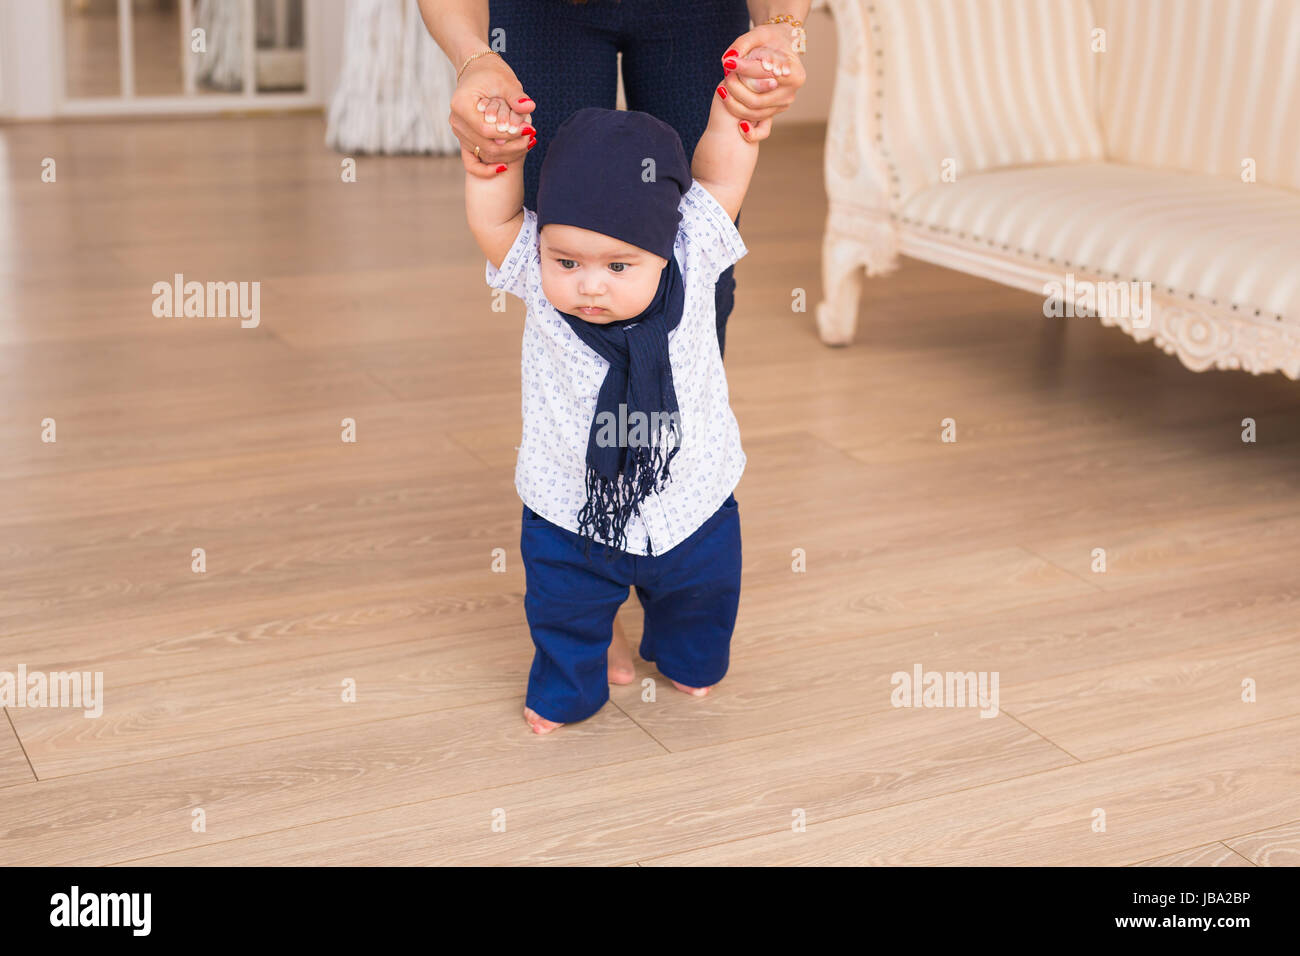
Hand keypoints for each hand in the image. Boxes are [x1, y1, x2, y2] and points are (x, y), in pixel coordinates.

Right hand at [451, 55, 537, 177]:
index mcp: (461, 105)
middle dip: (512, 146)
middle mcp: (456, 122)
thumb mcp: (505, 81)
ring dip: (507, 154)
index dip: (509, 134)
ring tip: (527, 145)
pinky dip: (487, 168)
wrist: (477, 73)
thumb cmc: (491, 74)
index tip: (530, 130)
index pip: (486, 130)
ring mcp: (459, 133)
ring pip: (484, 154)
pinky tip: (504, 167)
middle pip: (486, 145)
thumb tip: (529, 107)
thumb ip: (516, 96)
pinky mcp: (464, 139)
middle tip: (532, 139)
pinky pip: (472, 162)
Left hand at [718, 24, 807, 142]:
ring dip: (734, 101)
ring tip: (721, 87)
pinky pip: (752, 115)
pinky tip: (725, 95)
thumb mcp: (758, 34)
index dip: (745, 70)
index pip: (766, 75)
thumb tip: (727, 59)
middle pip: (757, 99)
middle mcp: (791, 93)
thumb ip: (742, 44)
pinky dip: (737, 107)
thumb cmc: (770, 39)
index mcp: (795, 74)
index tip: (728, 63)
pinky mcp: (774, 111)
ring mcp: (783, 104)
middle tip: (723, 77)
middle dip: (736, 89)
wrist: (781, 47)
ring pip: (753, 111)